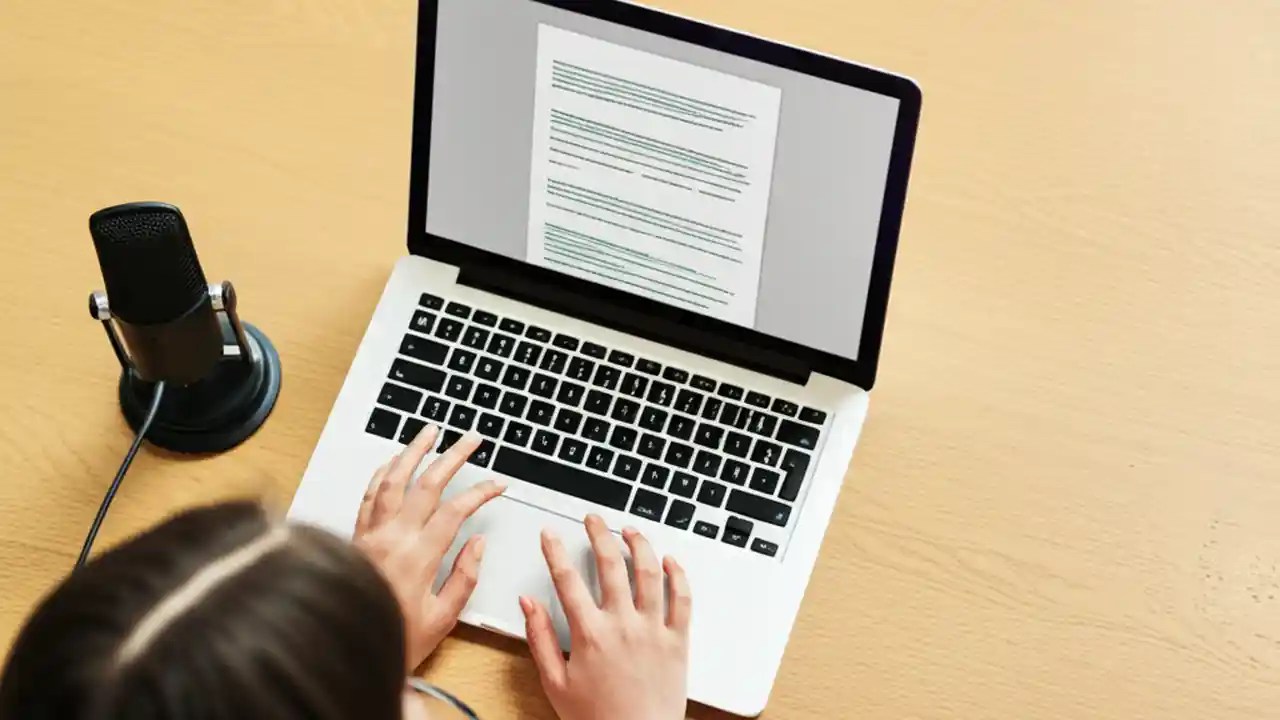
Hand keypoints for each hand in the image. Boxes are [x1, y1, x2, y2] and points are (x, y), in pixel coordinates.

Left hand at [354, 426, 505, 670]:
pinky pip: (369, 495)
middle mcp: (393, 538)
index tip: (498, 485)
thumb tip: (477, 546)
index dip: (480, 493)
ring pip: (393, 479)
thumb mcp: (440, 619)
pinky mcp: (356, 537)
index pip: (455, 511)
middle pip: (427, 484)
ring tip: (430, 432)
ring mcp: (371, 534)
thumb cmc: (389, 639)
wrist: (336, 645)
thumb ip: (464, 579)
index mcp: (418, 557)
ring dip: (414, 451)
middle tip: (471, 439)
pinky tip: (393, 462)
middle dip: (453, 456)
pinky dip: (383, 472)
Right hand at [521, 515, 691, 719]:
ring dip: (639, 544)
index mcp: (590, 634)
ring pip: (649, 572)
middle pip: (610, 564)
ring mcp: (654, 630)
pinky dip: (678, 574)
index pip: (567, 580)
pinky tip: (669, 560)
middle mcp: (624, 625)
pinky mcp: (678, 640)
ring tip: (629, 529)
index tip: (549, 535)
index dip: (554, 552)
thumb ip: (540, 639)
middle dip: (598, 534)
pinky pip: (682, 598)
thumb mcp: (555, 684)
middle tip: (592, 520)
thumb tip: (528, 604)